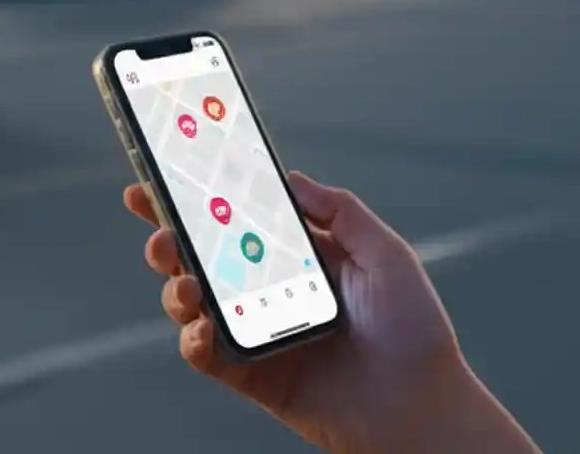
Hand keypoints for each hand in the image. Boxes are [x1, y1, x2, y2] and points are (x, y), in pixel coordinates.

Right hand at [123, 172, 537, 453]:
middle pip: (206, 257)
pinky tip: (201, 327)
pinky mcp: (253, 375)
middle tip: (159, 227)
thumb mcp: (386, 254)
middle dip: (170, 236)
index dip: (205, 199)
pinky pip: (207, 355)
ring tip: (183, 279)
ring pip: (195, 303)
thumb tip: (290, 179)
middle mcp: (274, 292)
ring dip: (176, 286)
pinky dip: (193, 339)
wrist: (419, 407)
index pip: (244, 221)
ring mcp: (259, 332)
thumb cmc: (414, 330)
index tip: (168, 173)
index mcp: (303, 258)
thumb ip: (341, 212)